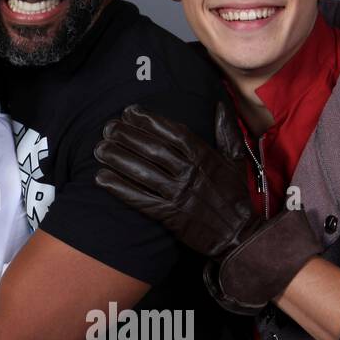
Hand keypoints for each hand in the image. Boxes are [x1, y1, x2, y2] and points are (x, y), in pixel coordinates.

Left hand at [93, 102, 320, 313]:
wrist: (239, 235)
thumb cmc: (235, 196)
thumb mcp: (236, 161)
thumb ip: (227, 132)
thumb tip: (220, 105)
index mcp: (205, 157)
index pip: (173, 133)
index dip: (150, 121)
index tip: (130, 112)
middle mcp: (190, 174)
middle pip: (153, 149)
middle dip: (127, 136)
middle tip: (107, 127)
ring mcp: (179, 195)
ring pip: (143, 172)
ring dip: (118, 158)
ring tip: (100, 148)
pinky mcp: (170, 215)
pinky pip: (140, 199)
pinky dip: (120, 188)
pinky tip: (102, 178)